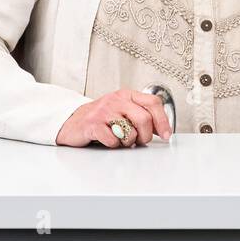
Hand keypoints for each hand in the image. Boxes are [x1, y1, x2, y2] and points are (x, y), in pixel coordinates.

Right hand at [55, 88, 173, 147]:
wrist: (73, 122)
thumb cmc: (101, 118)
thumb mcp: (122, 110)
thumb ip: (141, 116)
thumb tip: (162, 129)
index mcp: (126, 95)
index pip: (153, 102)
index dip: (163, 121)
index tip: (166, 135)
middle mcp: (116, 100)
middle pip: (144, 119)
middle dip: (145, 136)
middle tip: (139, 141)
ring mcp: (103, 112)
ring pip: (130, 132)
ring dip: (128, 142)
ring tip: (120, 139)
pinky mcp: (93, 125)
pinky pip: (113, 141)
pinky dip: (113, 145)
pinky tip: (108, 140)